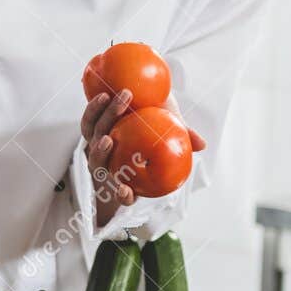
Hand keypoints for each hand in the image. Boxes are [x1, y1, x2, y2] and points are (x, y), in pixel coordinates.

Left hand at [82, 93, 204, 227]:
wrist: (142, 93)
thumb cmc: (160, 115)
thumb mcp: (173, 124)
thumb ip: (184, 135)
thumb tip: (202, 145)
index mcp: (131, 171)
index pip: (125, 194)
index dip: (123, 197)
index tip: (125, 190)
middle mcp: (111, 161)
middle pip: (99, 165)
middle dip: (101, 155)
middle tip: (110, 140)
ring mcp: (97, 144)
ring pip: (94, 138)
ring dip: (105, 121)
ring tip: (117, 107)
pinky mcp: (90, 126)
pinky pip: (88, 120)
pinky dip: (94, 109)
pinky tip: (104, 97)